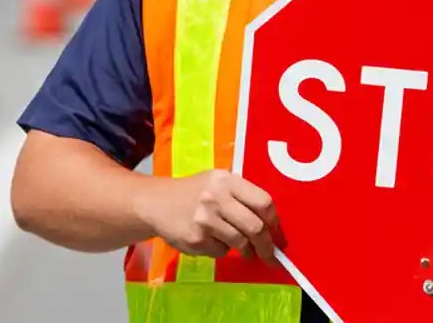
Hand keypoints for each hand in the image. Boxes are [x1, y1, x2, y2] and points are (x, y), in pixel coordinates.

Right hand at [136, 169, 284, 263]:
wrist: (155, 202)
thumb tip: (271, 226)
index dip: (274, 221)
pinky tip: (211, 240)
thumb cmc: (193, 192)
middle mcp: (216, 197)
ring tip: (243, 249)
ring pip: (240, 242)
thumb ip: (241, 197)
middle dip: (266, 245)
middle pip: (255, 226)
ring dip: (245, 250)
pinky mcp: (196, 239)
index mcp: (226, 180)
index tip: (276, 232)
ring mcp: (205, 219)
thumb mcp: (217, 182)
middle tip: (269, 253)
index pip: (263, 202)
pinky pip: (221, 251)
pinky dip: (222, 249)